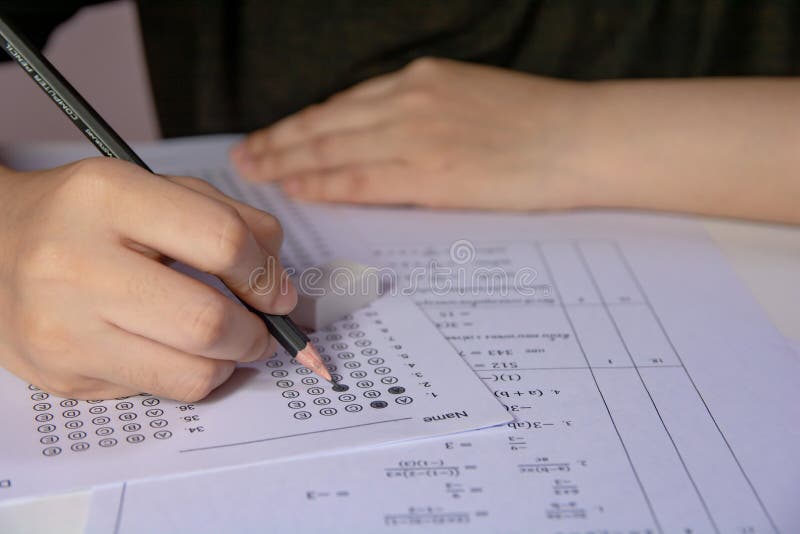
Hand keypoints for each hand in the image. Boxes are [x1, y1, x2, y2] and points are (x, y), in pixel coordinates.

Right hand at [0, 158, 294, 400]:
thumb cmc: (88, 217)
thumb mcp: (156, 190)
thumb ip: (232, 220)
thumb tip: (281, 286)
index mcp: (108, 198)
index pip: (221, 242)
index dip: (265, 274)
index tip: (276, 289)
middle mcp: (75, 264)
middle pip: (208, 323)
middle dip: (256, 334)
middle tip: (261, 327)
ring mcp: (63, 328)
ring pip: (190, 373)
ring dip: (230, 362)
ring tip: (228, 342)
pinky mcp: (63, 375)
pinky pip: (160, 392)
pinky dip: (191, 376)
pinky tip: (180, 351)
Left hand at [231, 58, 594, 209]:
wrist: (580, 138)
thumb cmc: (536, 122)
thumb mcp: (472, 98)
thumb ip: (424, 112)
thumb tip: (384, 140)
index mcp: (422, 80)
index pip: (344, 104)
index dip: (303, 123)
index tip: (274, 135)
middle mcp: (410, 100)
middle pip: (327, 123)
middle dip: (280, 141)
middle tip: (244, 155)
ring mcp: (416, 134)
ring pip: (333, 149)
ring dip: (288, 162)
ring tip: (255, 172)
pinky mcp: (429, 172)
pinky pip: (360, 179)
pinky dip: (323, 183)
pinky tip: (295, 188)